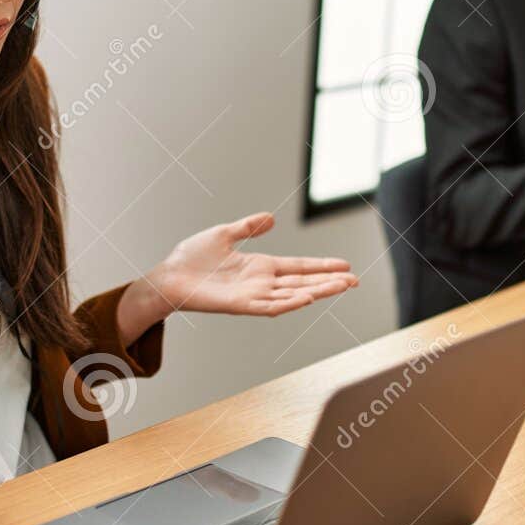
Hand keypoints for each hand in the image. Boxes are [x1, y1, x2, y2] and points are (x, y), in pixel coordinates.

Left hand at [121, 212, 358, 334]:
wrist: (168, 276)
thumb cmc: (191, 258)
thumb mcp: (224, 234)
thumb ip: (248, 227)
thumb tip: (271, 218)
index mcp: (261, 266)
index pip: (299, 266)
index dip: (322, 266)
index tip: (345, 265)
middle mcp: (261, 283)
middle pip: (303, 282)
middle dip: (329, 282)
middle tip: (355, 281)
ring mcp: (253, 295)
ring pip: (293, 295)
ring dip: (317, 291)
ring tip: (342, 286)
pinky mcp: (240, 305)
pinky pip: (270, 306)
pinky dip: (288, 302)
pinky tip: (307, 297)